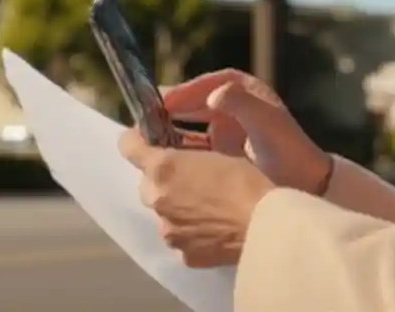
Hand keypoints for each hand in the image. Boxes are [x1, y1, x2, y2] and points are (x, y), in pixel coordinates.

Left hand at [119, 128, 273, 267]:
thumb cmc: (249, 180)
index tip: (148, 139)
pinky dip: (192, 233)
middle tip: (190, 178)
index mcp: (164, 167)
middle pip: (146, 184)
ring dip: (176, 207)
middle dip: (162, 179)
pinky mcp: (183, 255)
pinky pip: (180, 238)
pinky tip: (215, 230)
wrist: (267, 225)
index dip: (136, 140)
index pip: (128, 146)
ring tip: (207, 208)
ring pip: (163, 213)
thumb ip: (194, 152)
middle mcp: (157, 199)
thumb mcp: (223, 151)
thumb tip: (189, 151)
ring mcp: (168, 231)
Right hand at [163, 69, 332, 194]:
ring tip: (149, 144)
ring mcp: (224, 131)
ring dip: (169, 135)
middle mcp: (231, 107)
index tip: (163, 103)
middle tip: (146, 124)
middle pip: (190, 105)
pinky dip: (178, 154)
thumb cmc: (290, 150)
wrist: (306, 184)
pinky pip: (191, 150)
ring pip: (187, 128)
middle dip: (168, 113)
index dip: (183, 92)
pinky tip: (165, 164)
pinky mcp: (220, 154)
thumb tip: (215, 94)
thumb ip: (242, 104)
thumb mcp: (268, 123)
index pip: (205, 85)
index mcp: (244, 91)